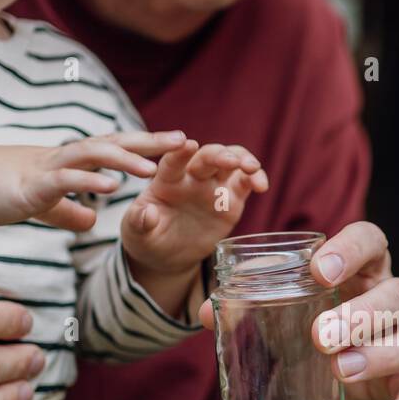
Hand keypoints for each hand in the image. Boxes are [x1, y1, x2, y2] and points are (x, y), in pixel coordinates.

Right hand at [0, 131, 186, 235]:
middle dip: (150, 143)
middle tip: (186, 142)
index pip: (115, 149)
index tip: (180, 144)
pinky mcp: (28, 185)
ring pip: (91, 156)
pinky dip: (87, 183)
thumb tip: (92, 219)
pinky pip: (63, 181)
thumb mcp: (41, 205)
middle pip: (113, 144)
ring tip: (154, 170)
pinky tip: (110, 189)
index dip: (147, 147)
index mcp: (68, 161)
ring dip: (124, 161)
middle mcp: (61, 157)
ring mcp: (45, 168)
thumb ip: (68, 210)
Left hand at [121, 140, 269, 281]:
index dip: (179, 152)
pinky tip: (261, 186)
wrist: (168, 255)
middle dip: (219, 154)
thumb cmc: (148, 239)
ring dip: (242, 159)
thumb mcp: (137, 234)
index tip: (187, 144)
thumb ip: (139, 222)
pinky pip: (245, 182)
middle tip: (232, 160)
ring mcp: (213, 186)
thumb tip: (148, 214)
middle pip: (207, 156)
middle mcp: (191, 177)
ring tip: (252, 169)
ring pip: (230, 161)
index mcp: (166, 180)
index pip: (173, 161)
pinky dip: (255, 179)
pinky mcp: (231, 199)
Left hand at [200, 221, 398, 399]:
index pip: (371, 241)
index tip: (319, 271)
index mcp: (359, 269)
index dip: (352, 250)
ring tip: (340, 370)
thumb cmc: (294, 328)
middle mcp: (388, 301)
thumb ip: (242, 304)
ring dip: (381, 355)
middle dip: (362, 313)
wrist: (307, 379)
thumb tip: (206, 311)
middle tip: (320, 335)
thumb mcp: (269, 312)